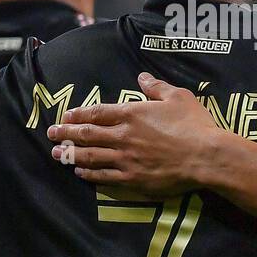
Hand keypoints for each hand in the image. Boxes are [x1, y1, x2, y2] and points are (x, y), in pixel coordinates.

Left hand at [47, 72, 218, 196]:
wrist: (206, 157)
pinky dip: (89, 174)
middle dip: (66, 134)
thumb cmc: (195, 124)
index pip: (97, 112)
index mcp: (132, 114)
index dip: (79, 114)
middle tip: (50, 134)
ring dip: (71, 154)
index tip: (66, 116)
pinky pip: (104, 177)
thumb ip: (156, 87)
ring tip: (57, 154)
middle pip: (87, 135)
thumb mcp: (178, 97)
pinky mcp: (133, 179)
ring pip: (91, 156)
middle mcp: (123, 136)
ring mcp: (126, 159)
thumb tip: (141, 77)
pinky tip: (80, 172)